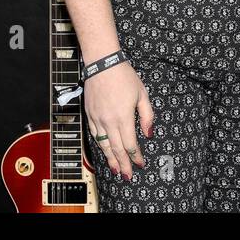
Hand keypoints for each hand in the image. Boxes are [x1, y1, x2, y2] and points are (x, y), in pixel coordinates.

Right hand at [83, 61, 154, 179]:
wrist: (102, 63)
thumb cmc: (124, 76)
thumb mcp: (142, 94)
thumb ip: (147, 116)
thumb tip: (149, 133)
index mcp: (124, 117)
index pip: (130, 144)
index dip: (136, 156)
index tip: (141, 164)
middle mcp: (109, 121)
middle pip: (116, 149)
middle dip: (123, 164)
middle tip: (127, 176)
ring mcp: (97, 119)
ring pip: (104, 145)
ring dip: (110, 159)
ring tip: (115, 170)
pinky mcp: (90, 115)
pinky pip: (95, 135)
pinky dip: (100, 145)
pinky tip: (105, 151)